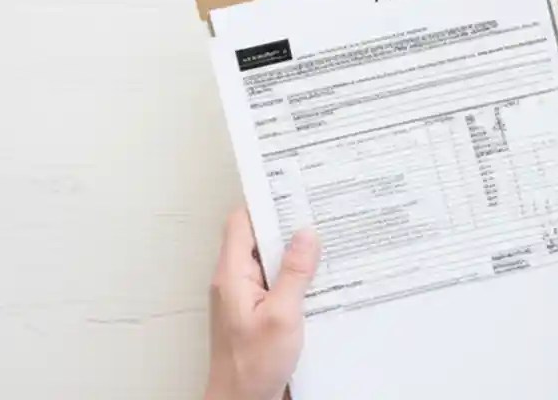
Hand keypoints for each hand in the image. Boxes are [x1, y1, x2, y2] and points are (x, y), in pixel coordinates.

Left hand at [205, 208, 320, 399]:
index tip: (291, 189)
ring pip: (272, 262)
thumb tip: (306, 235)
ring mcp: (247, 298)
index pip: (242, 222)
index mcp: (231, 276)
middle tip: (319, 213)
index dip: (265, 202)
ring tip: (326, 245)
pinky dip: (298, 278)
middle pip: (259, 239)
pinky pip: (279, 284)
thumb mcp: (282, 315)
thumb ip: (294, 273)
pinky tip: (320, 281)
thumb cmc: (251, 368)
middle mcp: (235, 282)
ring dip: (297, 255)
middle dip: (289, 226)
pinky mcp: (259, 313)